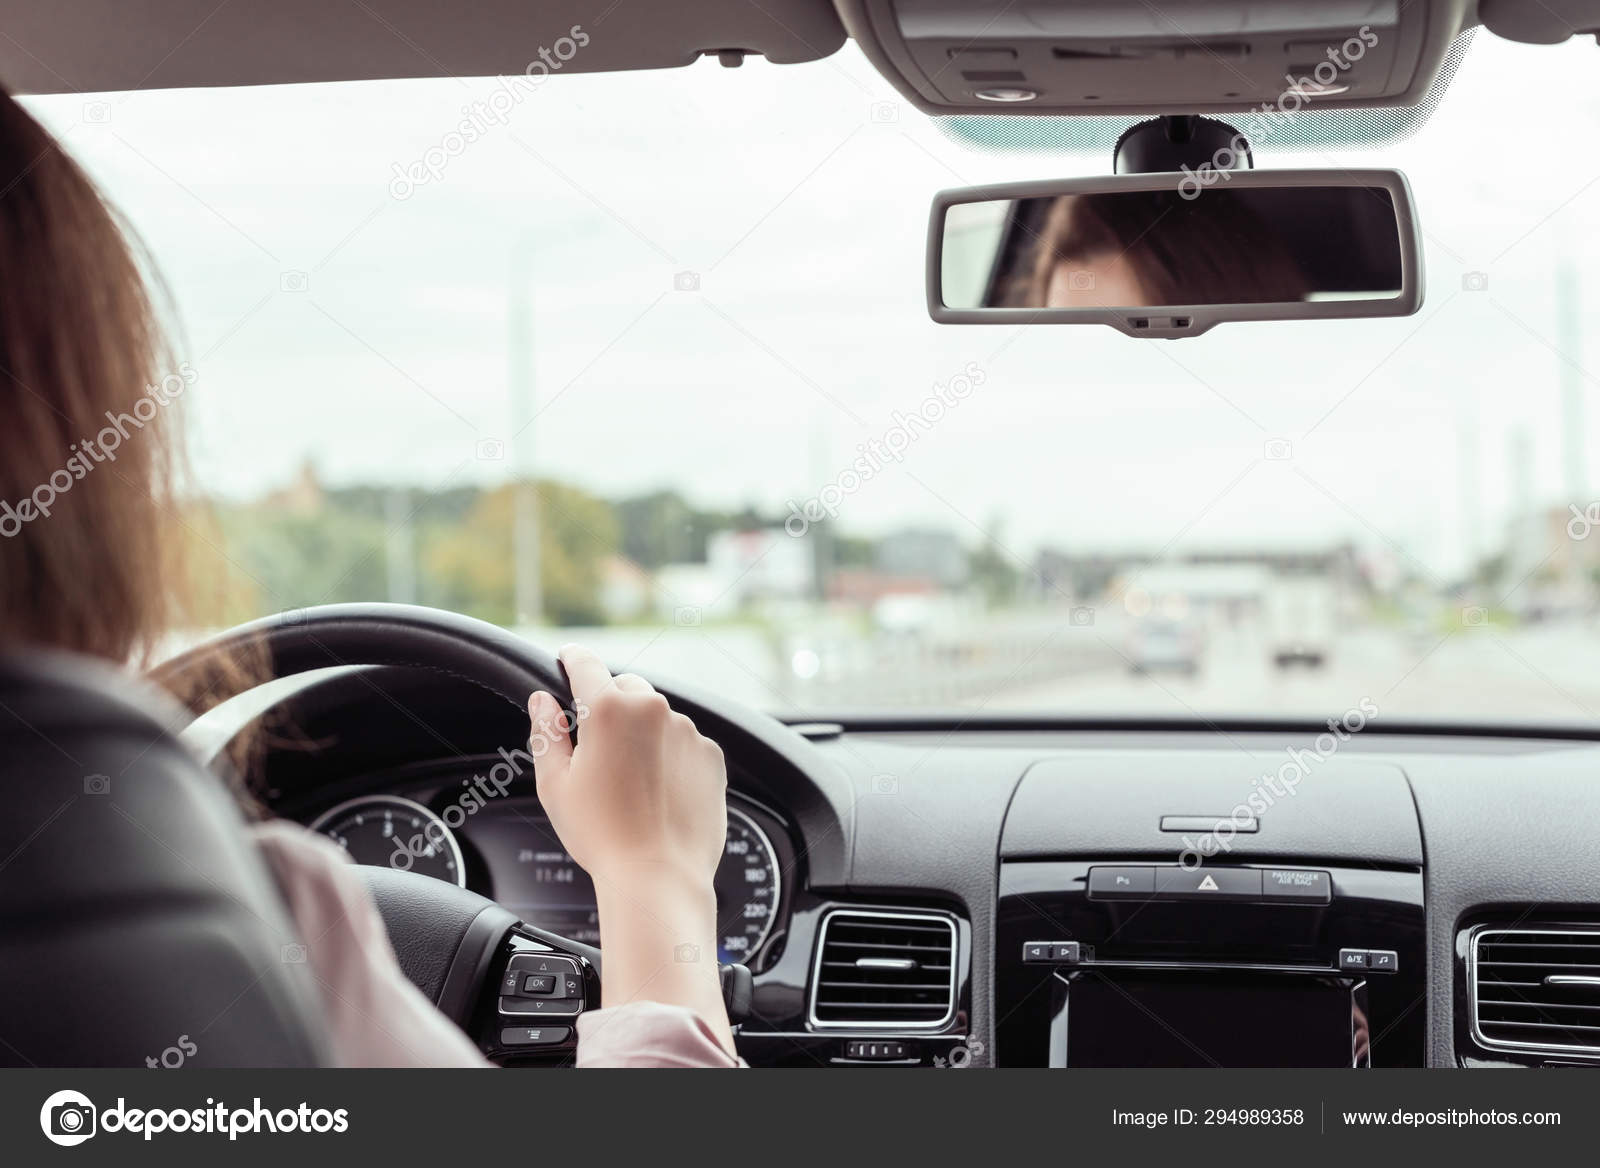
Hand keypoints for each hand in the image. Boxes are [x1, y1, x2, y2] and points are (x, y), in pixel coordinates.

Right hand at [528, 645, 726, 890]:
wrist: (658, 876)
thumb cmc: (602, 835)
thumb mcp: (556, 783)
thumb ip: (546, 733)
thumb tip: (542, 703)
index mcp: (609, 710)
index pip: (586, 665)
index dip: (573, 659)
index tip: (569, 658)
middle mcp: (653, 710)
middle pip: (625, 689)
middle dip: (610, 707)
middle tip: (597, 750)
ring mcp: (687, 731)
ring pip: (657, 717)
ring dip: (643, 734)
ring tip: (630, 782)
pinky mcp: (711, 754)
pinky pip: (684, 742)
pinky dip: (670, 755)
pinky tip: (656, 791)